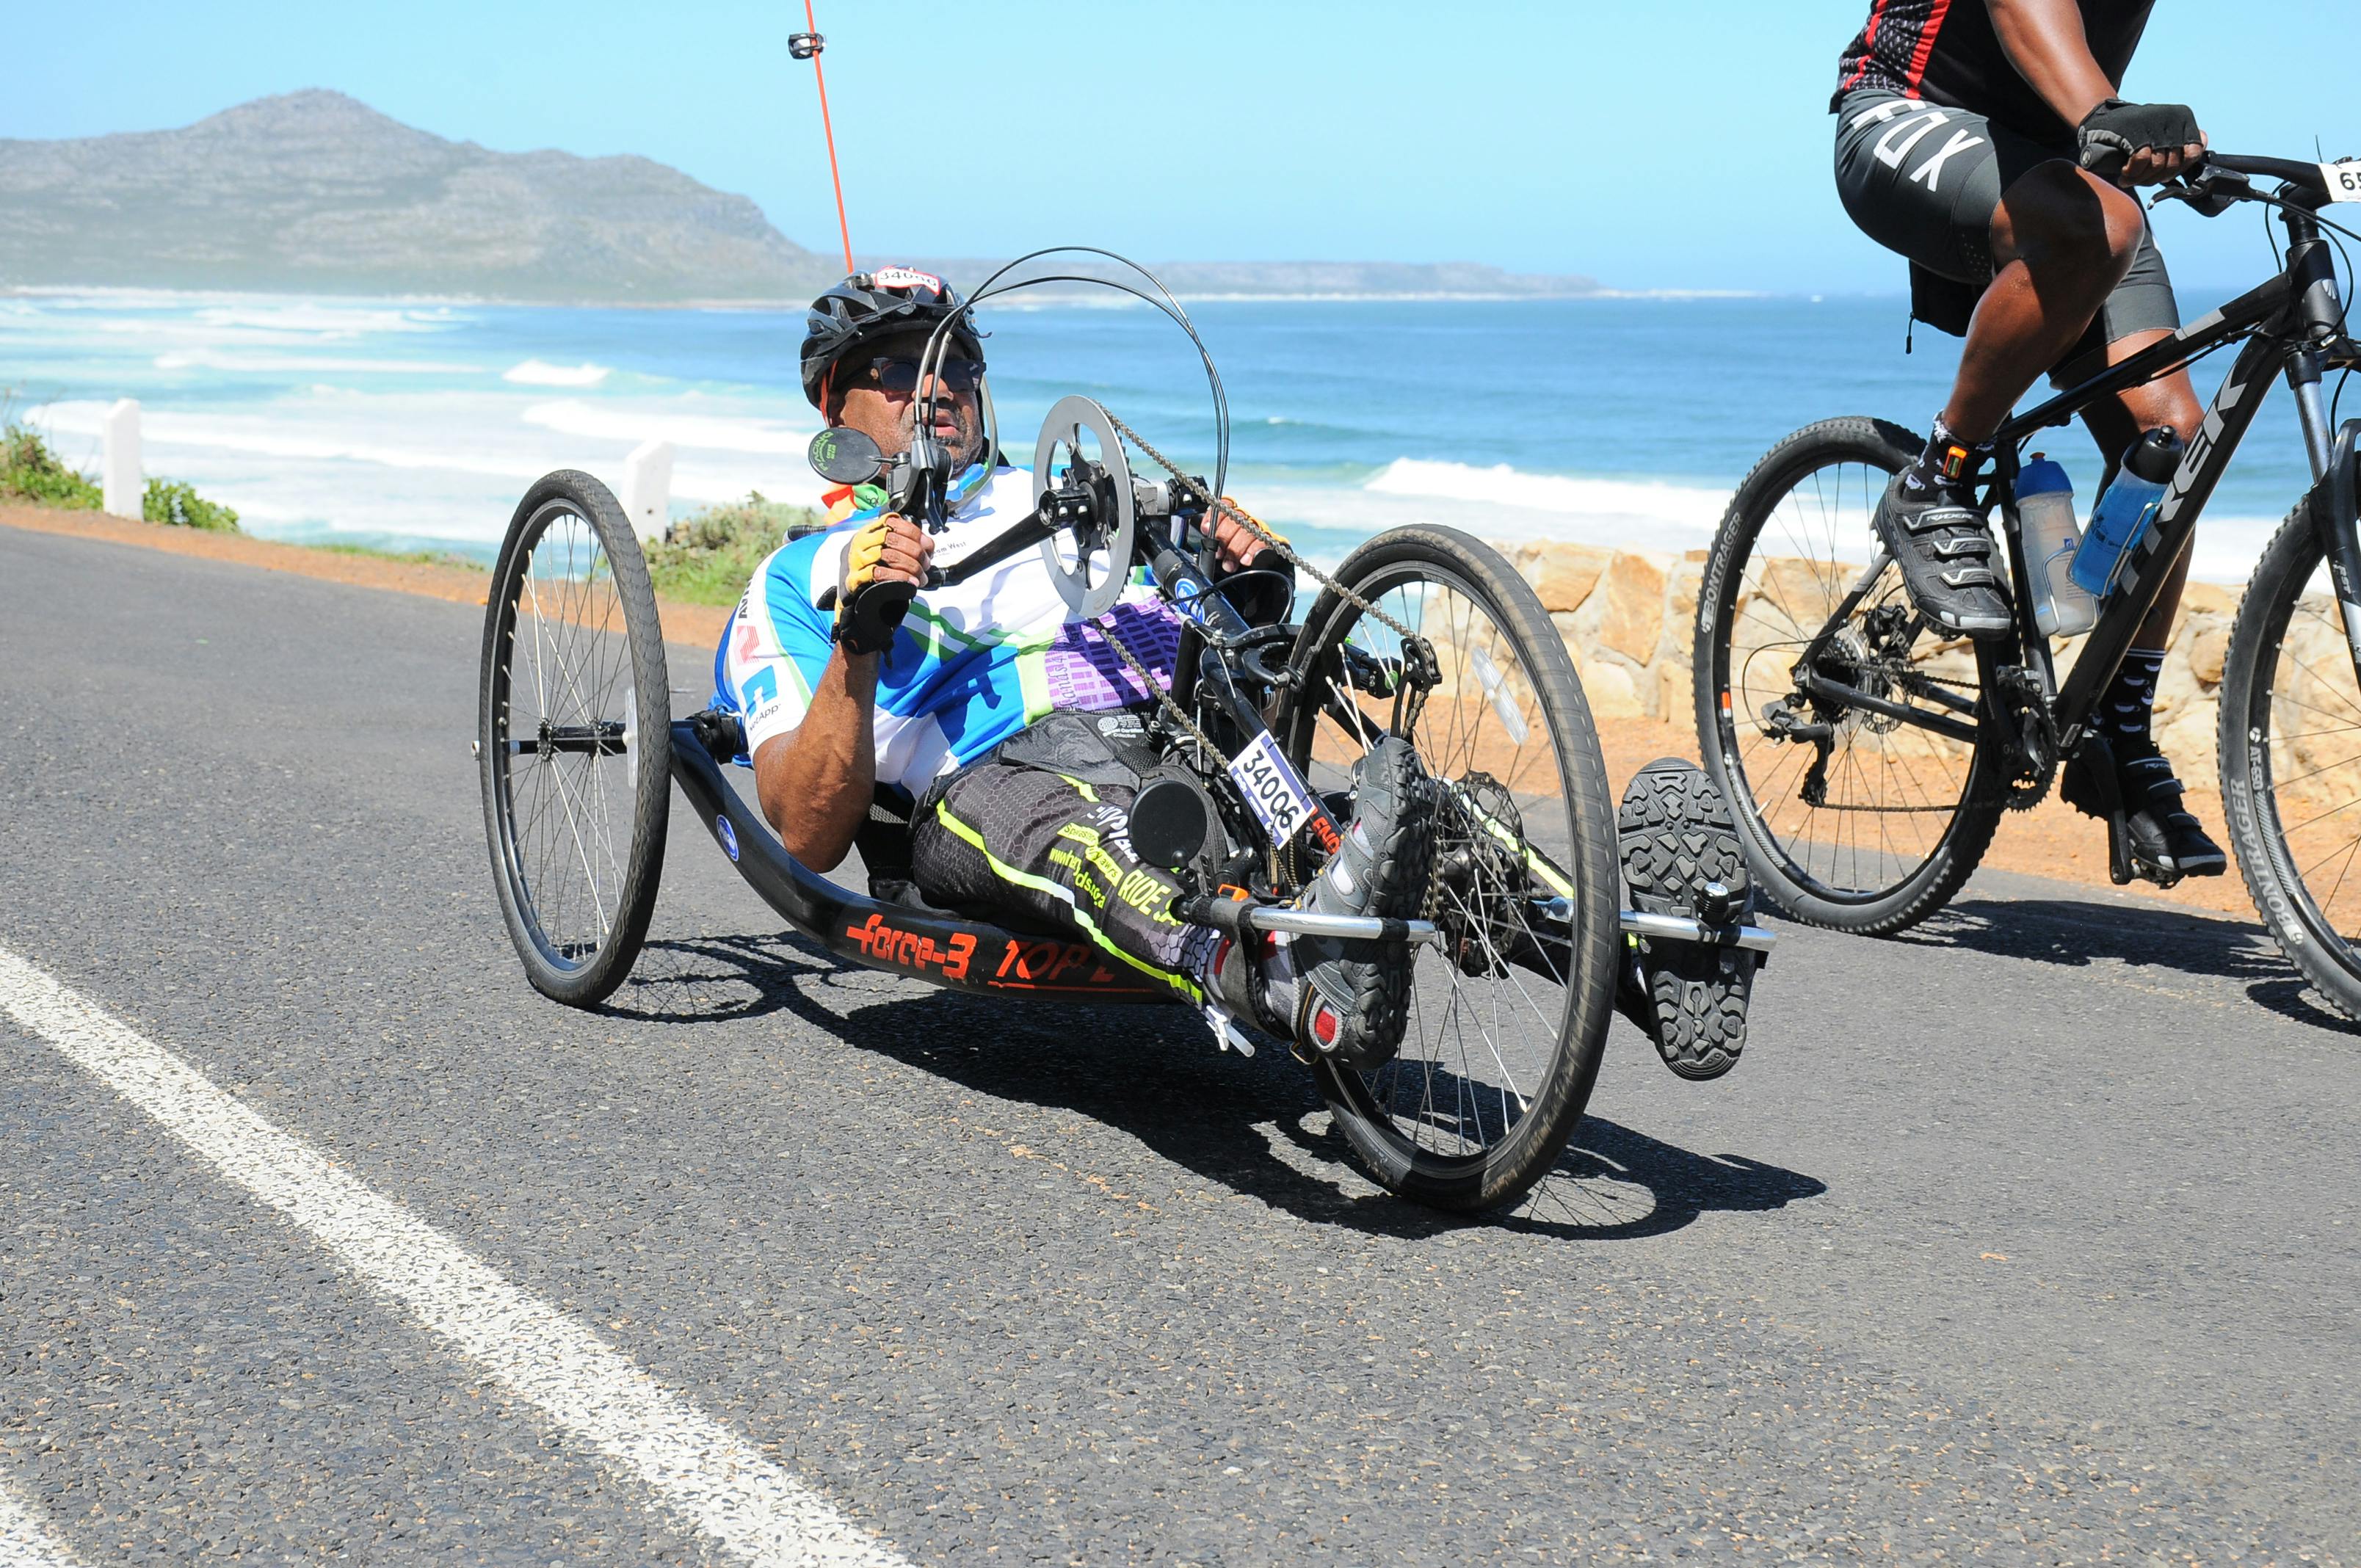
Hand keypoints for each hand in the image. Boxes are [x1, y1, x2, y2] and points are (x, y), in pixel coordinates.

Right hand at [839, 510, 934, 598]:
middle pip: (893, 539)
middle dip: (916, 552)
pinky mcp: (856, 576)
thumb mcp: (887, 546)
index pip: (894, 522)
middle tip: (926, 564)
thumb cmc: (873, 563)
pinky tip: (909, 582)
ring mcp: (858, 558)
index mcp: (871, 530)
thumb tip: (927, 544)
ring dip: (911, 566)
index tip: (926, 547)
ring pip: (889, 555)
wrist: (853, 583)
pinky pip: (880, 573)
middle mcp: (863, 541)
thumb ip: (907, 541)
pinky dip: (899, 577)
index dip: (915, 534)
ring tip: (920, 576)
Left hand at [1207, 502, 1274, 572]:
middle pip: (1236, 517)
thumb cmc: (1236, 567)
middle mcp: (1250, 522)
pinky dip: (1252, 551)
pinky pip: (1264, 542)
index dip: (1215, 515)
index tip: (1206, 529)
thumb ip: (1214, 542)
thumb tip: (1206, 536)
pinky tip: (1246, 560)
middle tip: (1219, 553)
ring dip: (1236, 548)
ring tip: (1229, 564)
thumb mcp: (1221, 553)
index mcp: (1236, 520)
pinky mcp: (1276, 543)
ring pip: (1248, 530)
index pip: (1227, 505)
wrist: (1262, 586)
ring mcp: (1263, 532)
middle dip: (1224, 536)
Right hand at [2077, 98, 2206, 186]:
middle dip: (2155, 179)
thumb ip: (2182, 139)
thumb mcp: (2161, 132)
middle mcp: (2172, 118)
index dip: (2177, 170)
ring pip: (2158, 165)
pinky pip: (2142, 160)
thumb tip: (2204, 142)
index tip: (2159, 174)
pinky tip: (2124, 173)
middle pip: (2174, 164)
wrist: (2099, 120)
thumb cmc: (2131, 131)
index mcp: (2183, 117)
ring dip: (2141, 179)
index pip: (2194, 153)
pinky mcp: (2135, 131)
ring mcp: (2154, 124)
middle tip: (2139, 180)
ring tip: (2129, 178)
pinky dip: (2132, 172)